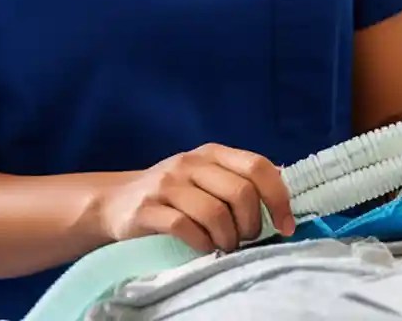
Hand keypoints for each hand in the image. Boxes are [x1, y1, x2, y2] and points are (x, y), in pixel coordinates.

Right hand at [95, 144, 294, 253]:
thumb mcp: (206, 176)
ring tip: (225, 246)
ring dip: (228, 238)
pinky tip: (203, 248)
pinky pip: (186, 228)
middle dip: (252, 224)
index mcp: (212, 153)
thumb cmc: (173, 193)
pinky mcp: (147, 208)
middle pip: (240, 192)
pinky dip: (202, 244)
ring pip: (215, 213)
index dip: (278, 198)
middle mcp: (191, 163)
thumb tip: (284, 189)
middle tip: (247, 239)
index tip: (286, 225)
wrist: (115, 202)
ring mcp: (167, 184)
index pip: (258, 167)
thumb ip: (239, 179)